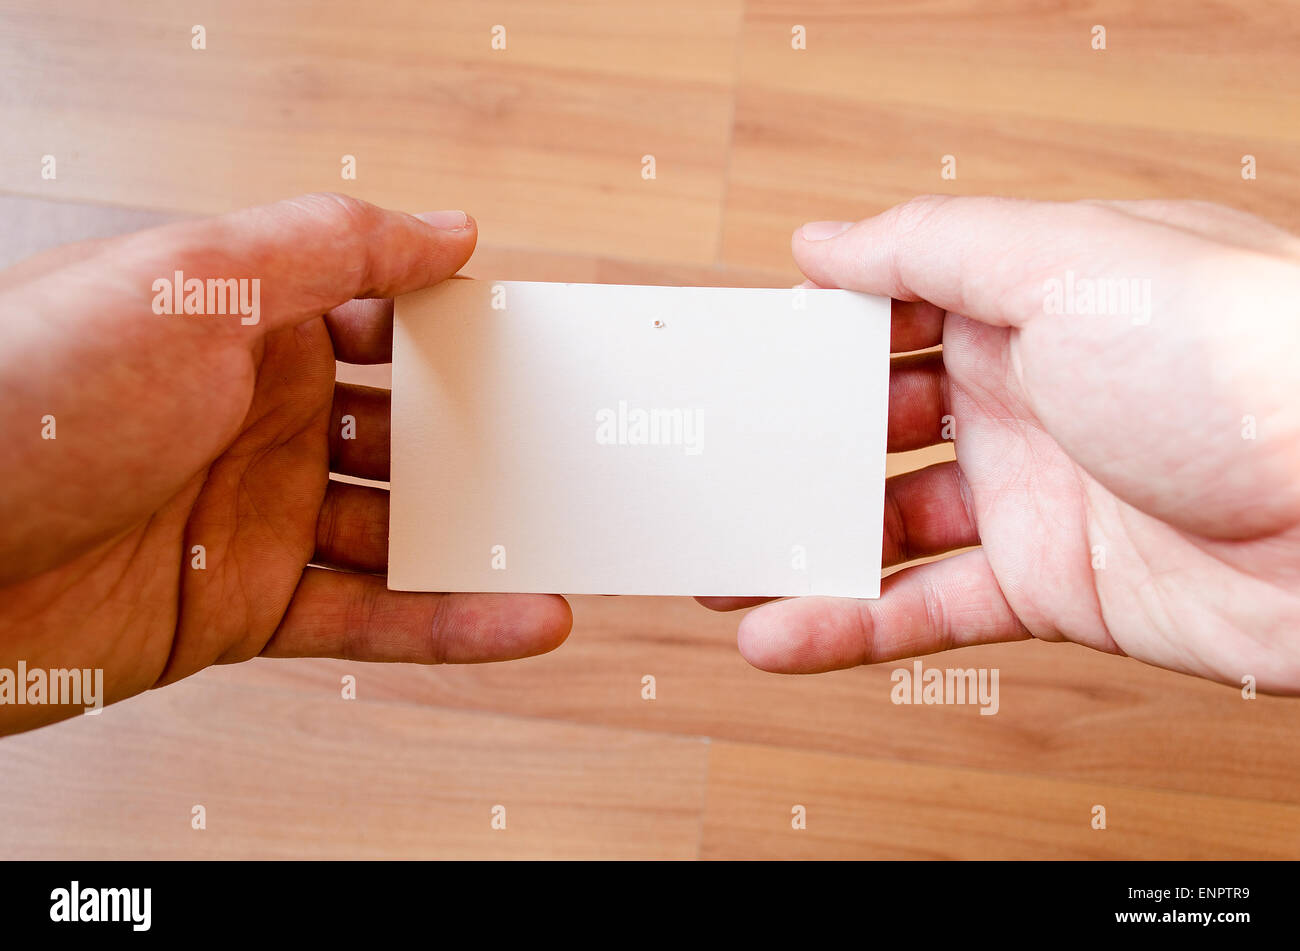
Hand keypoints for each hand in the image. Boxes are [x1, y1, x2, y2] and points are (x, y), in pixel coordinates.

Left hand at [0, 193, 570, 734]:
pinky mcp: (244, 610)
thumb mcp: (194, 281)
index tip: (528, 342)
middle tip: (563, 446)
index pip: (375, 315)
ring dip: (481, 538)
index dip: (450, 326)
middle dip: (479, 437)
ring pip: (401, 529)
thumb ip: (333, 246)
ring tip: (564, 536)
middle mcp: (251, 418)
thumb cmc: (25, 396)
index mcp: (239, 323)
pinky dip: (454, 623)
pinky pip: (372, 616)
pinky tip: (523, 617)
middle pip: (400, 428)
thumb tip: (449, 229)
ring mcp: (254, 518)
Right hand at [703, 196, 1299, 693]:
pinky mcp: (1049, 588)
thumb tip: (820, 241)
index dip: (813, 336)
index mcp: (1027, 300)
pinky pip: (926, 609)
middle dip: (794, 448)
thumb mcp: (1066, 259)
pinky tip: (781, 633)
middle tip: (716, 470)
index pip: (889, 310)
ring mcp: (1033, 497)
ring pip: (886, 527)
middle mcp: (1025, 395)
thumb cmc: (1241, 355)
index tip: (743, 362)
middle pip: (874, 425)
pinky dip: (849, 628)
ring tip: (720, 565)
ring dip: (802, 549)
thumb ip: (928, 245)